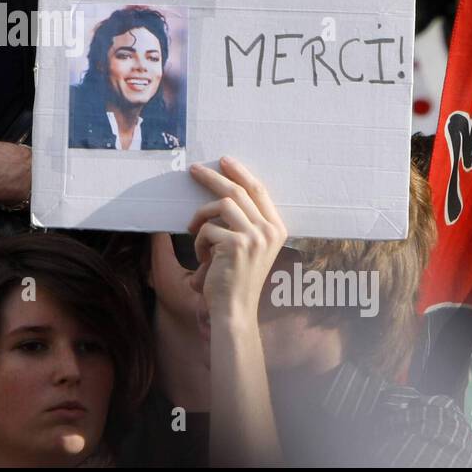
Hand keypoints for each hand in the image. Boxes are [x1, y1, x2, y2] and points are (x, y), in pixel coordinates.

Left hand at [187, 156, 287, 323]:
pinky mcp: (236, 245)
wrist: (235, 310)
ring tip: (193, 232)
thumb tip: (226, 192)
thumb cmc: (236, 279)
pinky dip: (199, 242)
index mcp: (277, 230)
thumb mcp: (249, 248)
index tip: (224, 161)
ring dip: (201, 217)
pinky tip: (203, 259)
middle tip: (193, 170)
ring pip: (221, 205)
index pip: (260, 190)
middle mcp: (270, 231)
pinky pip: (207, 229)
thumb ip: (245, 222)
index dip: (241, 172)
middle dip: (213, 178)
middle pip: (238, 191)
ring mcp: (255, 237)